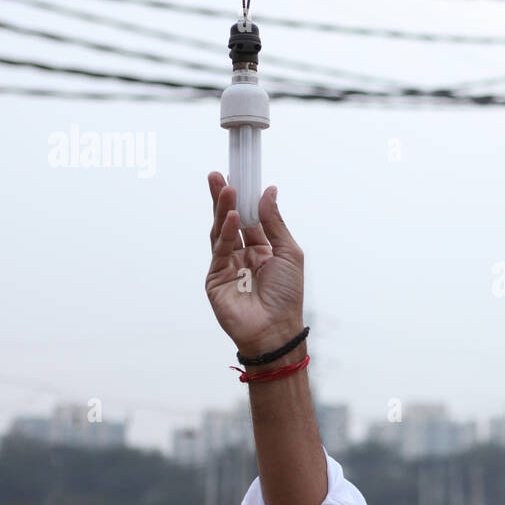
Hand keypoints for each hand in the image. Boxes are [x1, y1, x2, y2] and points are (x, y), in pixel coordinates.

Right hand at [205, 171, 304, 354]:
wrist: (276, 329)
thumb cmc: (287, 295)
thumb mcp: (288, 252)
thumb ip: (275, 222)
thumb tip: (268, 191)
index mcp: (262, 250)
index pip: (249, 218)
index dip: (244, 199)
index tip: (239, 176)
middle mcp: (243, 256)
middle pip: (230, 220)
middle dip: (224, 198)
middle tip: (217, 175)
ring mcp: (227, 266)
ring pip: (221, 231)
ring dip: (222, 209)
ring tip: (224, 187)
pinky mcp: (215, 277)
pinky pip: (219, 249)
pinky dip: (224, 231)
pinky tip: (229, 216)